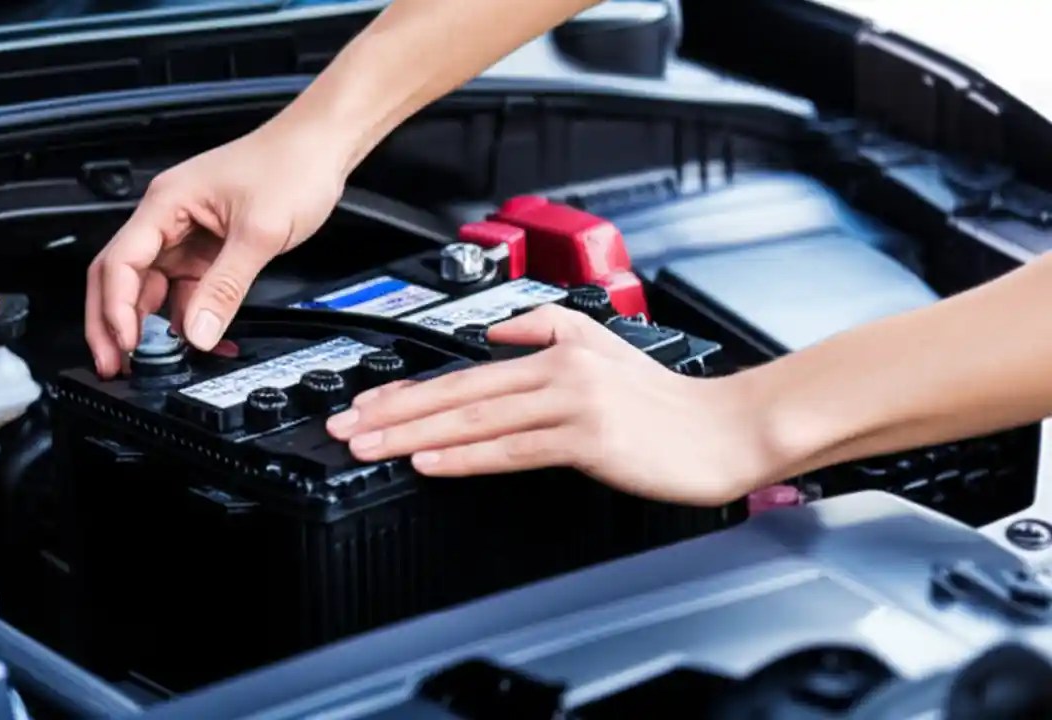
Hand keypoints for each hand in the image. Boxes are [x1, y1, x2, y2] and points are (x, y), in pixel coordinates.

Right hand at [85, 124, 347, 376]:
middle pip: (123, 277)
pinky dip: (188, 315)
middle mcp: (169, 217)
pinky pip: (187, 287)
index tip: (125, 344)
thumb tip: (198, 331)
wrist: (322, 146)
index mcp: (167, 203)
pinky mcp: (210, 246)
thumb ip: (225, 287)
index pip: (120, 262)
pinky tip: (197, 339)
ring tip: (155, 362)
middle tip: (115, 363)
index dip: (115, 308)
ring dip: (152, 325)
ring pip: (154, 286)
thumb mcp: (259, 233)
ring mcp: (188, 232)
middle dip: (114, 323)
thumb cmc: (292, 164)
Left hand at [325, 305, 771, 505]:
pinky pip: (513, 449)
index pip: (464, 371)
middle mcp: (557, 371)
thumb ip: (547, 328)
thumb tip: (498, 333)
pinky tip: (431, 461)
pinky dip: (466, 455)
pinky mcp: (589, 440)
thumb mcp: (604, 344)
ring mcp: (572, 405)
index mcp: (555, 349)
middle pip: (458, 392)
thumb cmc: (667, 402)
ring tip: (371, 446)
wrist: (725, 430)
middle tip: (347, 427)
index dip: (409, 390)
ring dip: (415, 435)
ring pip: (477, 418)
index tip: (366, 405)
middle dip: (394, 412)